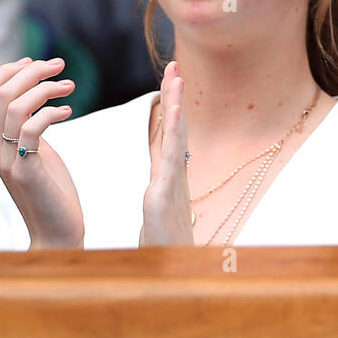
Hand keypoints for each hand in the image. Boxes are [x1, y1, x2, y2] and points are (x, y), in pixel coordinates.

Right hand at [0, 57, 82, 246]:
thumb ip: (29, 128)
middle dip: (31, 71)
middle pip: (0, 93)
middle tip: (60, 65)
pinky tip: (69, 111)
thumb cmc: (51, 190)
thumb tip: (39, 97)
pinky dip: (51, 113)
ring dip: (45, 88)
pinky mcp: (27, 172)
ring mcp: (7, 161)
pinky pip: (32, 130)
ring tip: (70, 86)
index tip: (35, 62)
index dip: (7, 71)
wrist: (56, 232)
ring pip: (14, 107)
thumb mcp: (36, 151)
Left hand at [141, 61, 193, 246]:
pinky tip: (174, 112)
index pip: (169, 135)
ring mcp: (172, 184)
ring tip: (176, 77)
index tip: (170, 81)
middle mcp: (174, 176)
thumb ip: (161, 198)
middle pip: (175, 128)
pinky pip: (171, 158)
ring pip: (176, 137)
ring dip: (177, 104)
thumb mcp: (160, 216)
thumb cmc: (166, 248)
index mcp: (169, 179)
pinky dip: (175, 132)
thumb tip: (163, 188)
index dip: (170, 107)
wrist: (174, 272)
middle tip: (175, 65)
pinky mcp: (165, 195)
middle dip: (175, 95)